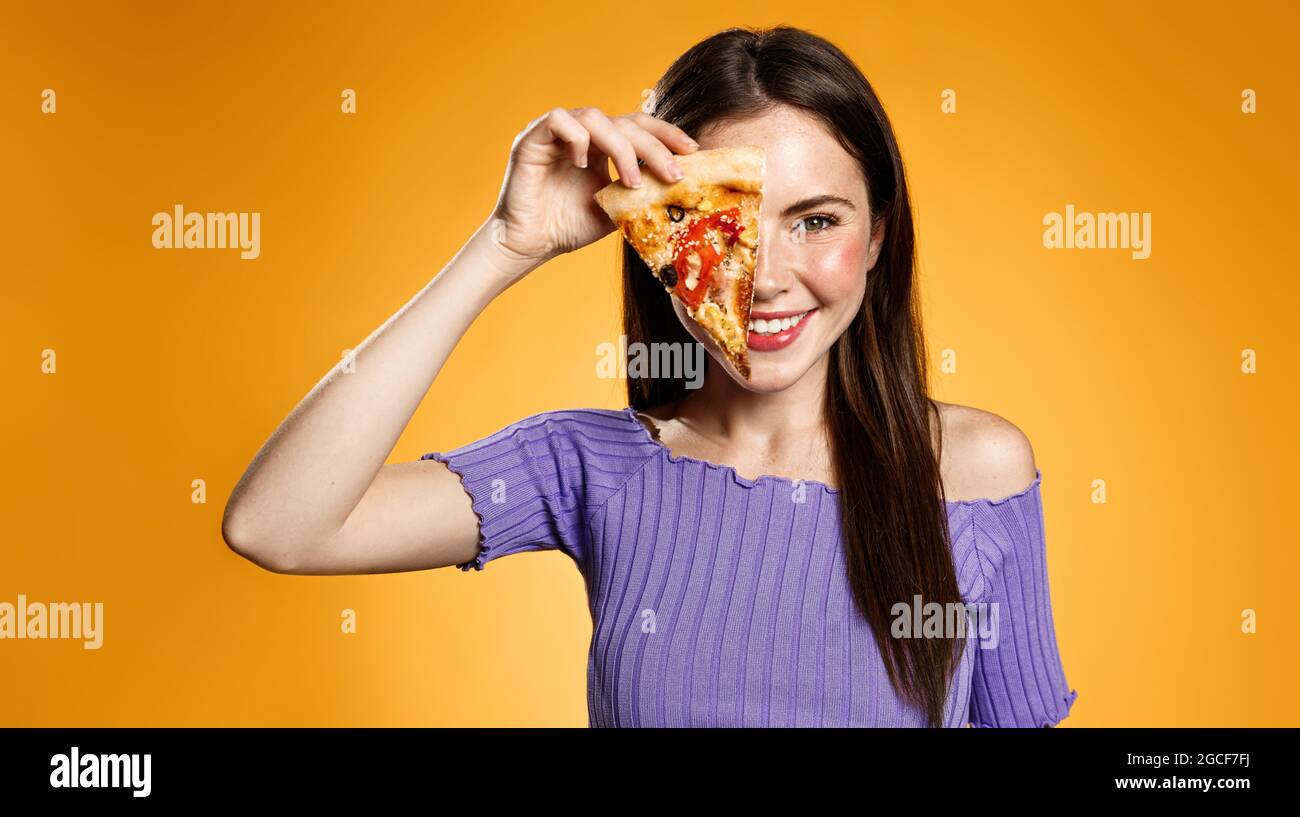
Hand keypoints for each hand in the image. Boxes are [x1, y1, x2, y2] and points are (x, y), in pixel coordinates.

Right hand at [486, 107, 698, 272]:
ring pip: (597, 118)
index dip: (667, 135)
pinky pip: (560, 120)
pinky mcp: (532, 138)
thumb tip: (680, 187)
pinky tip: (584, 163)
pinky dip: (577, 138)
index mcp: (601, 145)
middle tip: (674, 173)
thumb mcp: (615, 209)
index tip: (693, 151)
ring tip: (632, 181)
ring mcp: (557, 133)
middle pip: (625, 123)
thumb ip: (639, 193)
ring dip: (622, 148)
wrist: (527, 245)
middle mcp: (581, 133)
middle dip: (654, 147)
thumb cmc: (567, 228)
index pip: (639, 127)